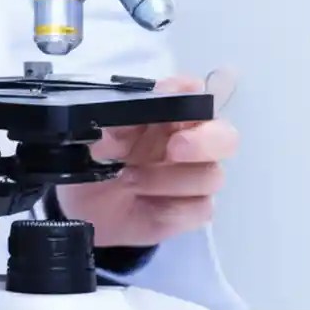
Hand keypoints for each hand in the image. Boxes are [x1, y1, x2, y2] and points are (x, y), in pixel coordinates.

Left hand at [56, 76, 238, 248]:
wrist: (82, 206)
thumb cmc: (97, 159)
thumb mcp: (97, 133)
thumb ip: (123, 114)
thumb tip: (145, 100)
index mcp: (172, 116)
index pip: (199, 98)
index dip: (192, 99)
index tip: (176, 101)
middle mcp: (192, 144)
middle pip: (227, 138)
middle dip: (205, 142)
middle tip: (174, 148)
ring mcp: (195, 179)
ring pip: (212, 176)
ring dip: (167, 180)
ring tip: (130, 179)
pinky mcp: (192, 211)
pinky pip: (200, 210)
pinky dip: (171, 209)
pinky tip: (144, 205)